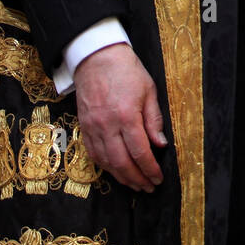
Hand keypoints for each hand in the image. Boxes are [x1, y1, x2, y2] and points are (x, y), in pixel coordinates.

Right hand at [73, 43, 167, 193]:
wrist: (96, 58)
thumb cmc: (127, 71)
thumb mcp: (149, 90)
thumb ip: (153, 120)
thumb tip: (161, 145)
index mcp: (126, 115)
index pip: (140, 151)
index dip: (150, 169)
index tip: (158, 178)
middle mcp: (107, 125)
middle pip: (121, 162)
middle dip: (136, 179)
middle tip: (148, 187)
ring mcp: (93, 127)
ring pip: (106, 162)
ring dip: (121, 177)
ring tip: (135, 184)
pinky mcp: (83, 127)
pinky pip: (93, 154)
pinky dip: (105, 166)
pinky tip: (116, 171)